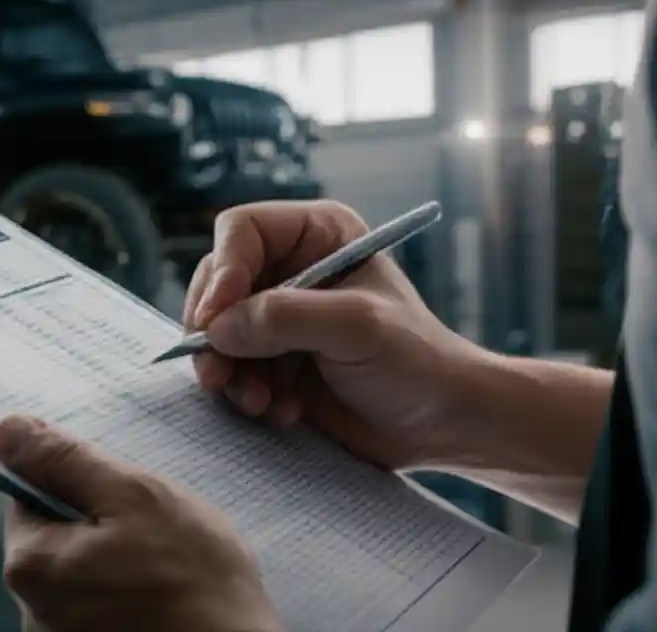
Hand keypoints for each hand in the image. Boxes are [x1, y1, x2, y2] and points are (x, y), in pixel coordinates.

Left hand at [0, 415, 283, 631]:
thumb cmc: (193, 577)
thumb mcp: (135, 496)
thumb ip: (66, 461)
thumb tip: (6, 430)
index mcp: (30, 565)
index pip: (31, 499)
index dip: (79, 486)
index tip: (123, 496)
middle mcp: (31, 612)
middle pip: (56, 541)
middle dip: (98, 527)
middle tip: (153, 533)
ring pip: (81, 578)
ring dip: (115, 566)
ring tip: (165, 571)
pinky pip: (100, 610)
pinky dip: (127, 599)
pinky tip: (162, 600)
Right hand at [185, 201, 482, 470]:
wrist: (442, 425)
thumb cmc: (416, 362)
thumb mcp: (355, 327)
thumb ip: (285, 317)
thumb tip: (218, 327)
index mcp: (317, 234)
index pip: (241, 232)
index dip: (222, 272)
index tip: (214, 321)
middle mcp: (290, 268)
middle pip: (217, 283)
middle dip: (216, 333)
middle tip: (218, 377)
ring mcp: (279, 316)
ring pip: (217, 331)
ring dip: (230, 371)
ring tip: (261, 403)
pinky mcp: (273, 360)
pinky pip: (231, 368)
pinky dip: (245, 393)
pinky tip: (282, 412)